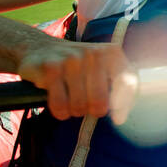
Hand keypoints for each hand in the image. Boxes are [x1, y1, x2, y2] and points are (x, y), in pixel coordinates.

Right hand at [17, 38, 136, 122]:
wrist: (38, 47)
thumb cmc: (77, 65)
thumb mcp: (102, 69)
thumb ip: (118, 88)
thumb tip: (120, 118)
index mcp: (111, 53)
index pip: (128, 82)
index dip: (124, 105)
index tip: (118, 119)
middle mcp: (93, 53)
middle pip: (100, 102)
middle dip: (93, 110)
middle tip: (86, 104)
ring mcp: (71, 59)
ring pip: (79, 106)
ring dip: (74, 111)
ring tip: (70, 100)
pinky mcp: (50, 68)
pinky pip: (59, 105)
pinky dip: (59, 111)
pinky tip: (58, 103)